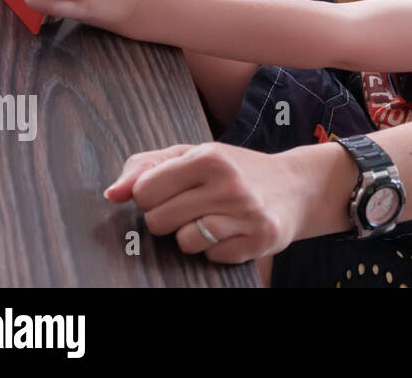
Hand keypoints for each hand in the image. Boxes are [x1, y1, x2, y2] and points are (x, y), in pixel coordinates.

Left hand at [103, 142, 303, 263]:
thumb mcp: (195, 154)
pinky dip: (216, 249)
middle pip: (158, 221)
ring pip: (184, 242)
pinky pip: (212, 256)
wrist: (298, 186)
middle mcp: (229, 184)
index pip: (145, 191)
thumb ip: (147, 166)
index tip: (171, 192)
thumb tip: (113, 193)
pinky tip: (232, 231)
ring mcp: (246, 214)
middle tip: (192, 206)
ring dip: (192, 236)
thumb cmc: (236, 170)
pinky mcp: (259, 239)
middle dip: (168, 218)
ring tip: (212, 220)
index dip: (151, 196)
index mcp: (209, 156)